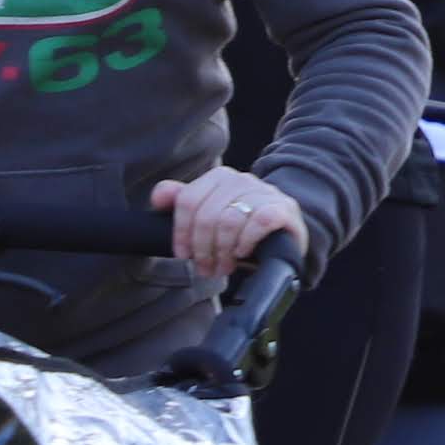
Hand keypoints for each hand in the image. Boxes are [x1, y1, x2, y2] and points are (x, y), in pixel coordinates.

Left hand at [153, 163, 301, 280]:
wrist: (285, 234)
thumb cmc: (241, 227)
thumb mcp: (210, 214)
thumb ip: (183, 202)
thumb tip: (158, 197)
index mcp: (220, 177)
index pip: (188, 200)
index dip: (181, 232)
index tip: (183, 254)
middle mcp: (242, 179)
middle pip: (207, 215)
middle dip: (203, 248)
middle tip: (206, 268)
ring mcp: (265, 193)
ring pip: (230, 221)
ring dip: (223, 251)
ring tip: (224, 265)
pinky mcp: (285, 209)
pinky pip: (259, 222)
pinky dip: (246, 241)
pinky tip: (243, 252)